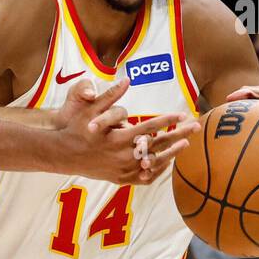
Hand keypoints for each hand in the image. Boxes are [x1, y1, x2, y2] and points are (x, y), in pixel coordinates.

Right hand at [55, 78, 199, 183]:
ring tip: (185, 143)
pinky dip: (158, 169)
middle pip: (159, 145)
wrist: (63, 155)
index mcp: (118, 138)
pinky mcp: (121, 179)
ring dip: (172, 152)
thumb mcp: (90, 111)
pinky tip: (166, 161)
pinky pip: (146, 177)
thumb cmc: (76, 130)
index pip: (150, 127)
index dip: (168, 120)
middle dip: (180, 134)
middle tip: (196, 126)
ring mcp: (123, 170)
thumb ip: (110, 96)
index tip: (182, 114)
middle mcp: (123, 156)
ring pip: (155, 163)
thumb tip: (126, 80)